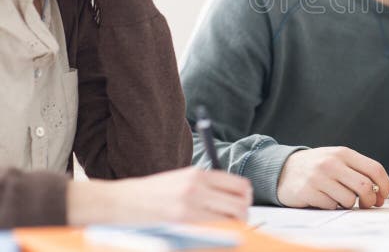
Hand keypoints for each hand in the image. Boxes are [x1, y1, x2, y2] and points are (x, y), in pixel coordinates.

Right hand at [67, 167, 252, 224]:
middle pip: (239, 205)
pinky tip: (212, 238)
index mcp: (198, 174)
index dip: (245, 199)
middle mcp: (196, 188)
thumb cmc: (150, 194)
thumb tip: (233, 199)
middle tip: (237, 224)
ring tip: (225, 233)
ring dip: (233, 229)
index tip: (242, 206)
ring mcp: (188, 207)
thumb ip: (205, 187)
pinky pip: (213, 233)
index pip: (239, 185)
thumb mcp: (180, 180)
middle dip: (243, 217)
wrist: (119, 202)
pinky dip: (218, 237)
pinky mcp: (180, 224)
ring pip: (230, 221)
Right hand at [277, 147, 388, 209]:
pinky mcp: (308, 191)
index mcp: (343, 153)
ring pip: (349, 199)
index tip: (383, 196)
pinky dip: (332, 206)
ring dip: (349, 204)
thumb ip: (357, 169)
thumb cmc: (318, 167)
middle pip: (365, 186)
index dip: (385, 185)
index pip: (374, 169)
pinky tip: (325, 199)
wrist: (284, 169)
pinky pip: (331, 206)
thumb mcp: (337, 159)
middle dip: (370, 200)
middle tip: (367, 204)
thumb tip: (379, 190)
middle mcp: (332, 163)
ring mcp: (319, 177)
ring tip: (340, 199)